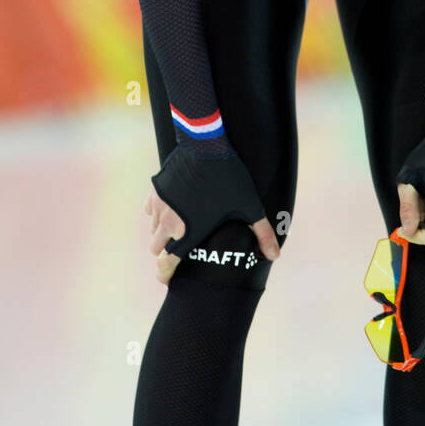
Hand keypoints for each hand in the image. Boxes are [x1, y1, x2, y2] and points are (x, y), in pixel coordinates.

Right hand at [144, 182, 280, 285]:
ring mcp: (159, 205)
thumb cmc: (229, 178)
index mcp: (189, 233)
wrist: (205, 146)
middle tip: (179, 247)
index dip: (165, 275)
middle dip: (164, 251)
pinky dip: (157, 212)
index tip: (167, 278)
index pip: (166, 264)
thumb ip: (263, 234)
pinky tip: (171, 207)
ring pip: (152, 228)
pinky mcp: (155, 190)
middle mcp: (169, 223)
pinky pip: (149, 209)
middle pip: (155, 247)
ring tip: (179, 226)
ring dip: (162, 231)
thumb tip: (275, 256)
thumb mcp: (250, 206)